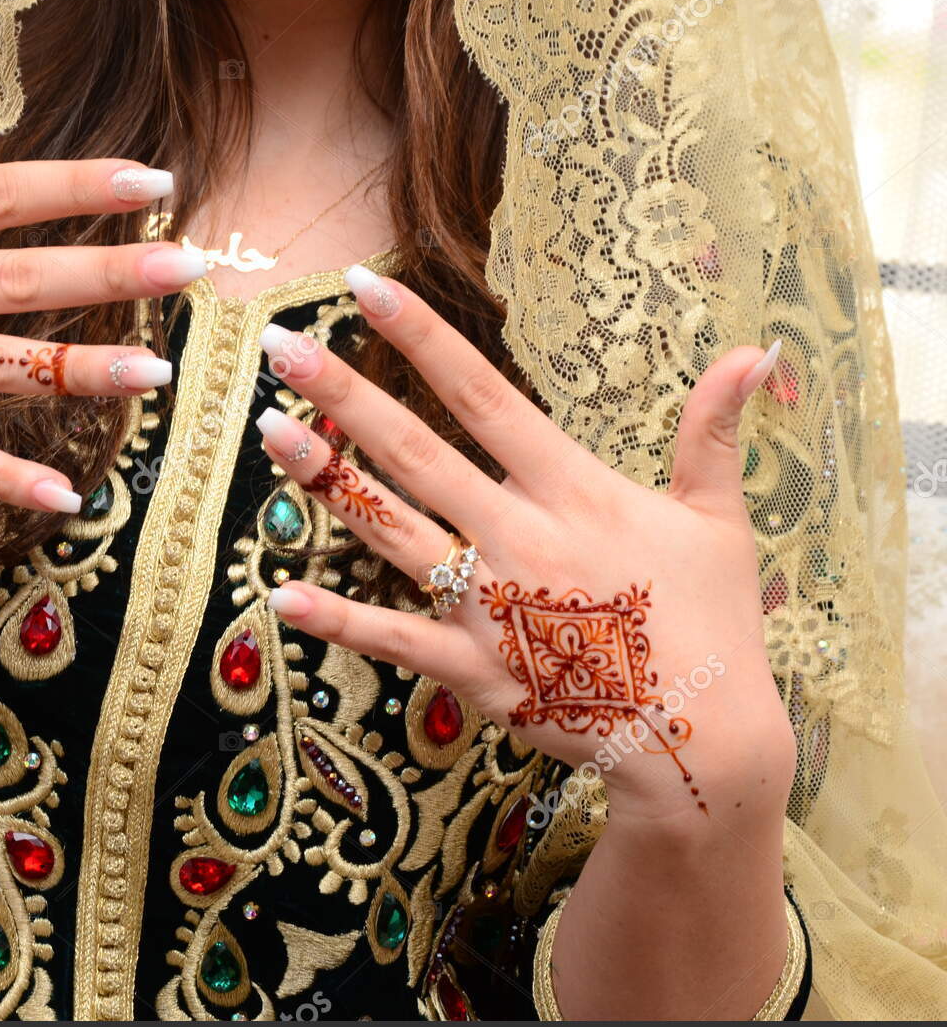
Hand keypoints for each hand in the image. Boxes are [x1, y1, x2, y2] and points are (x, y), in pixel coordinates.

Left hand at [254, 266, 795, 824]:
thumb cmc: (712, 622)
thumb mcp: (717, 518)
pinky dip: (335, 620)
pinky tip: (278, 595)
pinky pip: (392, 639)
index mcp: (572, 489)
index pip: (483, 394)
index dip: (421, 336)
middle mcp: (519, 535)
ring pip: (389, 528)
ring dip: (324, 479)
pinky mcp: (473, 670)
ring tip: (268, 430)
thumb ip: (712, 432)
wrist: (703, 741)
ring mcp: (488, 604)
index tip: (365, 286)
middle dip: (344, 394)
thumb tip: (757, 352)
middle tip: (281, 346)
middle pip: (416, 450)